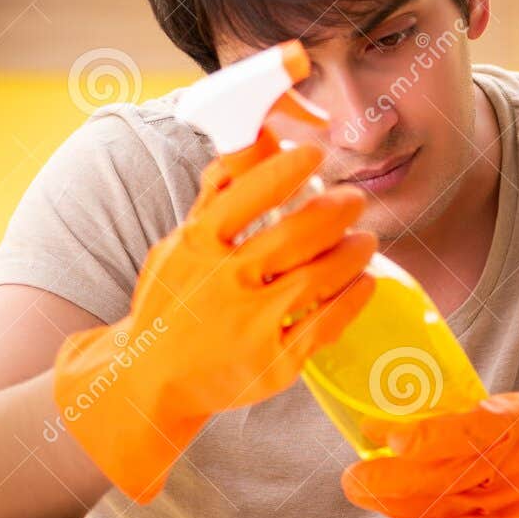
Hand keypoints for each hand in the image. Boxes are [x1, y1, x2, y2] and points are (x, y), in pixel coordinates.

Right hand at [54, 138, 376, 501]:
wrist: (152, 378)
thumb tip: (249, 139)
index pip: (246, 196)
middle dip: (337, 210)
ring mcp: (250, 324)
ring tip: (366, 240)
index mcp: (197, 247)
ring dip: (352, 253)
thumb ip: (213, 199)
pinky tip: (365, 281)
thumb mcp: (177, 246)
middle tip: (355, 199)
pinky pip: (326, 323)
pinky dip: (353, 297)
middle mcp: (224, 283)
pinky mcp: (274, 361)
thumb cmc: (172, 302)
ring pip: (319, 278)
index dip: (285, 169)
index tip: (315, 152)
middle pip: (296, 236)